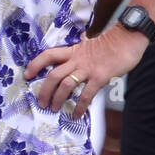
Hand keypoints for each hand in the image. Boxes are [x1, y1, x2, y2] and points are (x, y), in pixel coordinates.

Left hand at [24, 26, 148, 119]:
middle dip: (44, 90)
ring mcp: (88, 69)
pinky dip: (80, 107)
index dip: (36, 64)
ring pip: (65, 85)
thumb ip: (79, 54)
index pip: (49, 55)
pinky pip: (86, 95)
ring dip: (57, 99)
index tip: (27, 74)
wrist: (128, 38)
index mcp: (73, 51)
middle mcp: (77, 60)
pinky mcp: (100, 77)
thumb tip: (74, 60)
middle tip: (41, 102)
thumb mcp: (89, 45)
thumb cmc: (111, 43)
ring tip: (53, 109)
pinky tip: (76, 115)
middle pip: (53, 75)